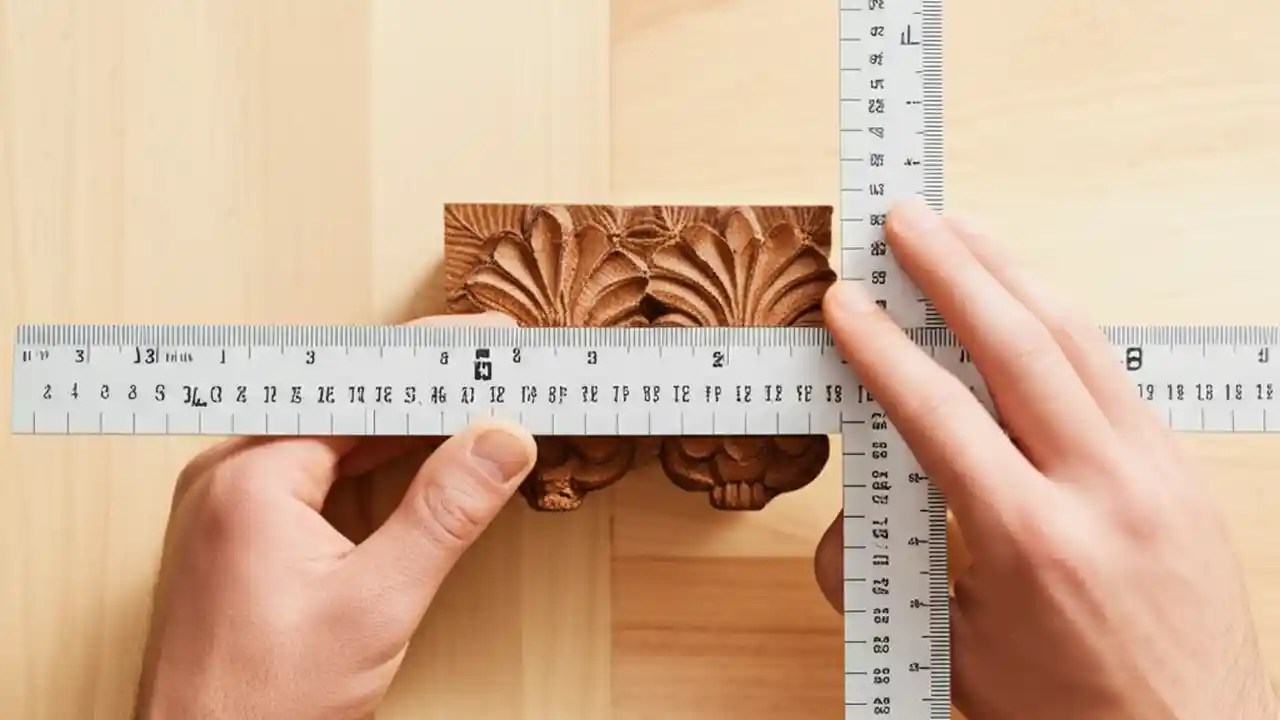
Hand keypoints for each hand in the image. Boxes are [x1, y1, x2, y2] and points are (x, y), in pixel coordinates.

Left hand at [135, 313, 535, 719]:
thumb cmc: (261, 704)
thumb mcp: (375, 605)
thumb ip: (444, 513)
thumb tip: (501, 438)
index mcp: (251, 476)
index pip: (358, 385)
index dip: (435, 357)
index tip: (494, 339)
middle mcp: (229, 474)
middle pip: (344, 400)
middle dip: (425, 383)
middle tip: (497, 363)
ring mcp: (230, 503)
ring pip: (332, 434)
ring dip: (404, 421)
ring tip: (472, 398)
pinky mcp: (241, 532)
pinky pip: (316, 469)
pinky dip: (374, 459)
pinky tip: (418, 453)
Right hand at [813, 200, 1278, 719]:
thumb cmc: (1069, 710)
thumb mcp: (949, 649)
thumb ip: (876, 575)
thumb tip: (843, 511)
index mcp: (1030, 541)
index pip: (938, 411)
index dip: (881, 348)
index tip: (846, 304)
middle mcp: (1100, 489)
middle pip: (1014, 346)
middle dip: (950, 269)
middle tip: (905, 218)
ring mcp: (1152, 470)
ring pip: (1074, 338)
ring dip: (1009, 271)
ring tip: (961, 228)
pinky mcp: (1178, 466)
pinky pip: (1111, 368)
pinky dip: (1059, 318)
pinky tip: (1027, 296)